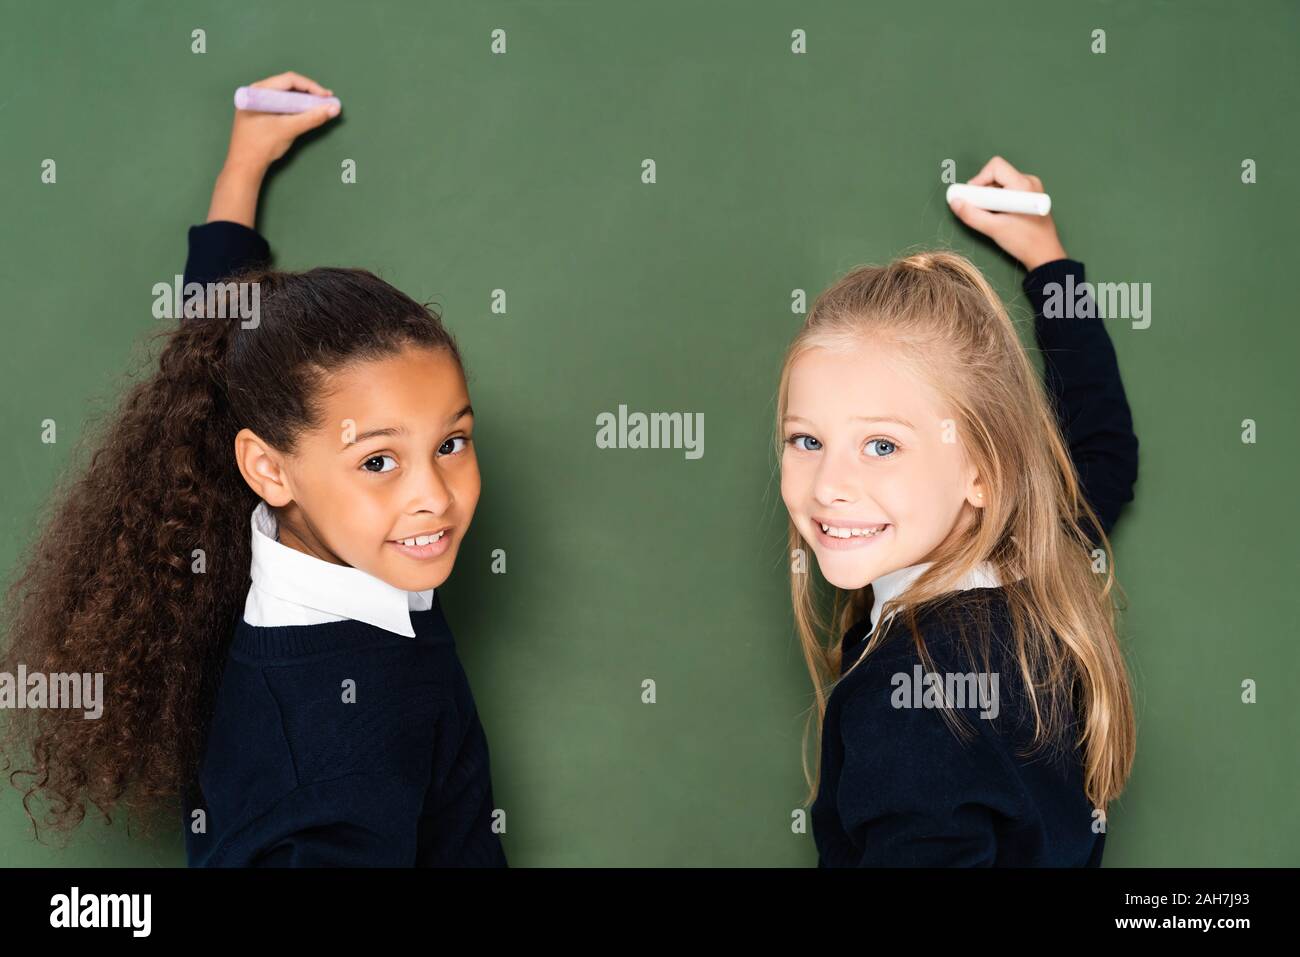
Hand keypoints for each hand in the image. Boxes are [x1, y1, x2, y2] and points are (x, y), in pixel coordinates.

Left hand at [206, 72, 339, 227]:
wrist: (244, 167)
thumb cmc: (262, 146)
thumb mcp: (289, 129)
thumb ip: (312, 118)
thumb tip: (334, 108)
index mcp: (258, 90)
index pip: (289, 80)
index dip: (311, 86)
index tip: (328, 96)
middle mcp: (257, 93)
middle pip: (288, 86)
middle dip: (309, 93)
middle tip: (326, 101)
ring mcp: (258, 104)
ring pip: (286, 96)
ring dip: (304, 101)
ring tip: (319, 107)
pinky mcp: (261, 115)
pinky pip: (282, 105)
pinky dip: (296, 108)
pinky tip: (306, 114)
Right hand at [948, 155, 1067, 271]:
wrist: (1045, 255)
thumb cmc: (1024, 242)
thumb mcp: (993, 229)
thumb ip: (971, 215)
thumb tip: (954, 202)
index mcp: (1023, 185)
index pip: (995, 167)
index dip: (979, 179)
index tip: (971, 197)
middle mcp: (1029, 181)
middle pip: (997, 174)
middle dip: (983, 190)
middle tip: (978, 209)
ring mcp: (1031, 187)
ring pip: (1001, 182)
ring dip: (989, 196)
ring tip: (990, 215)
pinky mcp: (1030, 195)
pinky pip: (1007, 189)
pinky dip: (997, 199)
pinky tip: (998, 215)